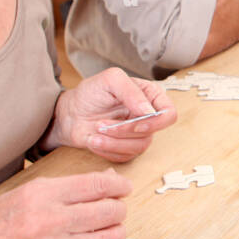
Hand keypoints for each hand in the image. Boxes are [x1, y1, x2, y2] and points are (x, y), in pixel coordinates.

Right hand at [0, 169, 131, 238]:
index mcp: (41, 195)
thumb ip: (68, 186)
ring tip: (109, 230)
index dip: (119, 185)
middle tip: (114, 209)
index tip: (123, 188)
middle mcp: (50, 222)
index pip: (97, 185)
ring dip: (117, 232)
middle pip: (110, 211)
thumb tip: (108, 180)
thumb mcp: (28, 191)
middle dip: (118, 208)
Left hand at [45, 68, 175, 161]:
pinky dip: (107, 150)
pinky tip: (94, 140)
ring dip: (112, 142)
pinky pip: (124, 157)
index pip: (169, 113)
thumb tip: (149, 110)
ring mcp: (136, 134)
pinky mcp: (124, 149)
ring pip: (138, 148)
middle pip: (151, 133)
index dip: (155, 121)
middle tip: (102, 125)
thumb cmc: (89, 94)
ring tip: (95, 132)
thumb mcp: (110, 80)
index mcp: (149, 97)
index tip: (136, 120)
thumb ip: (131, 91)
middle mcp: (146, 117)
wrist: (69, 114)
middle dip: (124, 131)